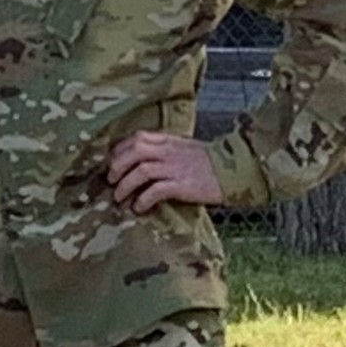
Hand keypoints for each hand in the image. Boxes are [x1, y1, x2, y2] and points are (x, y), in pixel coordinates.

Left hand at [108, 132, 224, 212]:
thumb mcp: (184, 149)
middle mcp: (169, 151)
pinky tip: (139, 208)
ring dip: (125, 186)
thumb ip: (164, 151)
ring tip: (120, 198)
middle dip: (117, 167)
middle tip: (111, 181)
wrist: (234, 172)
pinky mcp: (182, 185)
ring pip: (140, 171)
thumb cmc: (209, 164)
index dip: (119, 151)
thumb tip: (141, 163)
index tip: (112, 164)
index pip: (136, 138)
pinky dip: (143, 200)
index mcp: (169, 140)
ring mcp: (175, 168)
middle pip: (133, 152)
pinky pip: (155, 191)